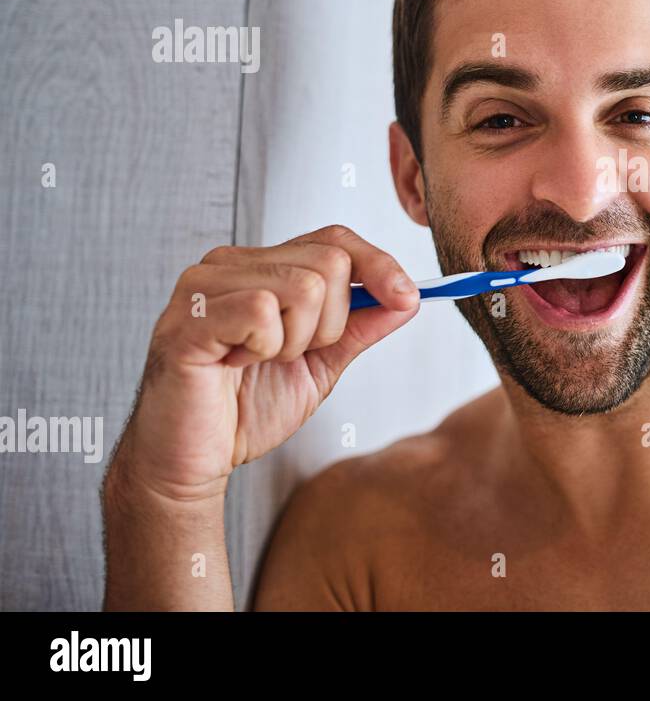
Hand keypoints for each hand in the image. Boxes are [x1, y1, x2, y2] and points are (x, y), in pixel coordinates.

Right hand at [115, 225, 419, 502]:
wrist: (191, 461)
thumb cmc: (243, 411)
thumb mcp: (321, 364)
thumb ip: (360, 328)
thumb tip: (408, 298)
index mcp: (260, 267)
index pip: (335, 239)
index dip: (379, 265)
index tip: (409, 297)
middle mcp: (229, 265)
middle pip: (330, 261)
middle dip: (331, 323)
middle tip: (291, 355)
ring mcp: (203, 286)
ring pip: (303, 286)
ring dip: (297, 341)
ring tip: (259, 361)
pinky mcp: (189, 318)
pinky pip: (262, 312)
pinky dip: (265, 349)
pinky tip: (236, 364)